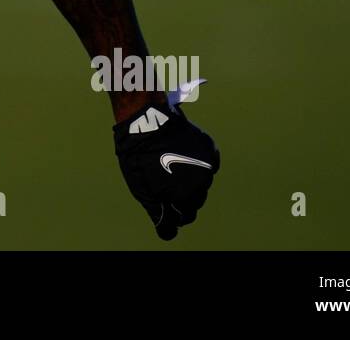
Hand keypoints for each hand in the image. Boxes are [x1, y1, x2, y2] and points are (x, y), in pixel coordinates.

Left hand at [113, 103, 218, 239]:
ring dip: (191, 179)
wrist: (146, 118)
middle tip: (167, 184)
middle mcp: (201, 183)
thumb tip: (170, 230)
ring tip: (173, 166)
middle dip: (183, 197)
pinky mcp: (211, 150)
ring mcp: (208, 165)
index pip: (186, 216)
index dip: (175, 214)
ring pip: (202, 182)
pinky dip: (198, 164)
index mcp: (184, 195)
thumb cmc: (138, 156)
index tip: (167, 206)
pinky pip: (208, 165)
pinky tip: (183, 155)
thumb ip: (158, 211)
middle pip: (196, 200)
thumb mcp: (141, 188)